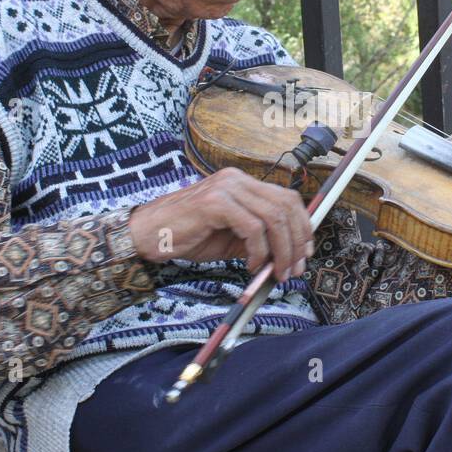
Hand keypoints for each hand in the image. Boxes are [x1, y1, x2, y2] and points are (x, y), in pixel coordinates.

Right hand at [128, 167, 313, 278]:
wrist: (145, 235)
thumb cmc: (185, 236)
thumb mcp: (230, 237)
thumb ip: (258, 239)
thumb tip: (288, 254)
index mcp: (241, 182)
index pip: (286, 197)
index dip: (302, 225)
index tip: (305, 252)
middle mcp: (236, 179)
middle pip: (286, 205)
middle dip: (297, 241)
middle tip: (296, 268)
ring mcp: (225, 188)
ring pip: (274, 217)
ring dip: (282, 250)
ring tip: (276, 272)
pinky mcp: (215, 203)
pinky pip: (253, 228)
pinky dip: (259, 252)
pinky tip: (251, 266)